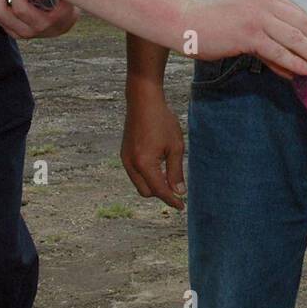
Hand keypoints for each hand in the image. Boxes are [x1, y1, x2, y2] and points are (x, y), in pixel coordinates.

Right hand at [121, 89, 186, 209]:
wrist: (143, 101)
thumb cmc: (162, 121)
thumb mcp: (175, 147)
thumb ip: (176, 171)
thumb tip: (179, 192)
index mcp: (144, 164)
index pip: (159, 190)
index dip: (171, 200)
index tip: (182, 206)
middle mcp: (131, 165)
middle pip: (146, 192)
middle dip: (161, 194)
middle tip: (177, 190)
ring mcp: (125, 159)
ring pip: (139, 184)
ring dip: (153, 185)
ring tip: (169, 178)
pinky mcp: (124, 154)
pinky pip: (135, 174)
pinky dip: (147, 176)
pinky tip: (159, 167)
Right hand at [181, 0, 306, 76]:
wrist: (185, 22)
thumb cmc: (213, 24)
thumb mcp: (246, 23)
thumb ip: (269, 40)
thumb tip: (293, 63)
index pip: (300, 15)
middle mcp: (264, 2)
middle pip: (303, 24)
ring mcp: (257, 17)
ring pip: (295, 38)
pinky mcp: (248, 34)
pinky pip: (278, 51)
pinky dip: (294, 62)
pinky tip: (305, 70)